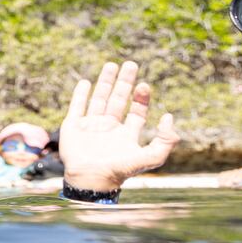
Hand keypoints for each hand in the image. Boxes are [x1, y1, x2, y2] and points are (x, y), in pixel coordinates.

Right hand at [58, 60, 179, 192]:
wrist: (91, 179)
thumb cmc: (121, 170)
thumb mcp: (151, 157)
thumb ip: (165, 140)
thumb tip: (168, 117)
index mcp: (126, 134)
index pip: (136, 111)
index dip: (141, 98)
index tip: (144, 85)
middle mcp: (109, 128)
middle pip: (118, 100)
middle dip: (124, 82)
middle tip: (131, 64)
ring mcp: (91, 126)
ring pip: (98, 99)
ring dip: (105, 82)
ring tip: (111, 65)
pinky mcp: (73, 126)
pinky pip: (77, 106)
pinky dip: (80, 94)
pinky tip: (85, 82)